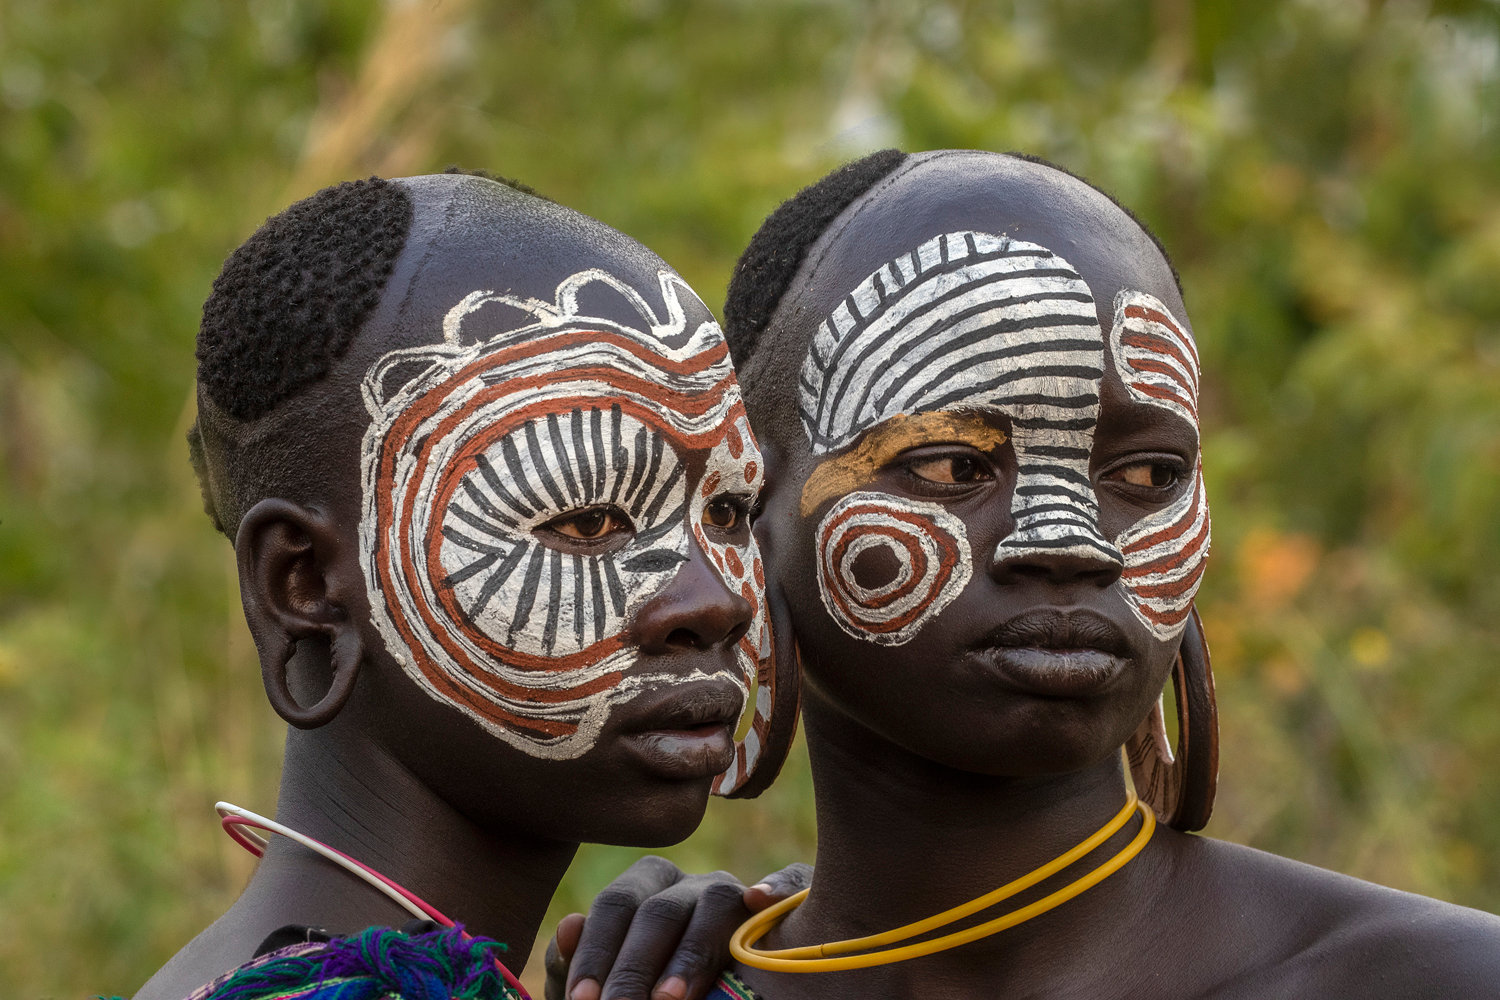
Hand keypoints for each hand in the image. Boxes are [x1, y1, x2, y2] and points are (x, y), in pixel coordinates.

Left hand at [544, 855, 811, 999]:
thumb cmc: (642, 995)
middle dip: (636, 967)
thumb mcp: (605, 988)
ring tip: (670, 999)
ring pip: (717, 902)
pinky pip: (787, 882)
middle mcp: (690, 885)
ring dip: (693, 952)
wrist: (689, 995)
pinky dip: (778, 885)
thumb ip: (575, 967)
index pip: (615, 907)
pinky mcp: (781, 908)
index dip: (596, 953)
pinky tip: (759, 897)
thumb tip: (567, 926)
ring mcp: (737, 893)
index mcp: (644, 890)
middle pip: (661, 910)